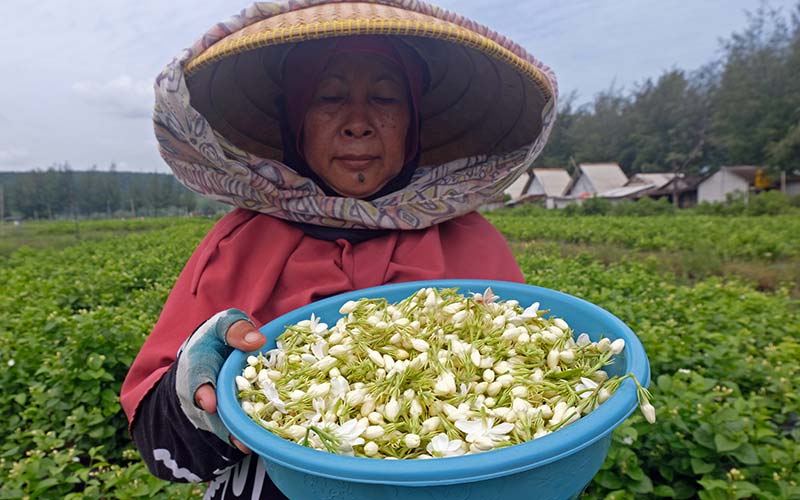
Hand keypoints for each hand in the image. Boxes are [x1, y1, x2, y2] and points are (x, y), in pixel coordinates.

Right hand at [194, 319, 265, 452]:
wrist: (211, 353)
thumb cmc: (220, 337)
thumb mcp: (225, 325)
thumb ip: (236, 329)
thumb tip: (258, 341)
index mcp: (197, 363)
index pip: (196, 378)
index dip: (203, 392)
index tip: (209, 404)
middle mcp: (197, 390)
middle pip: (206, 410)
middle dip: (219, 423)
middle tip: (234, 436)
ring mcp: (207, 408)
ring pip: (218, 424)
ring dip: (231, 435)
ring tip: (246, 445)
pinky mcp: (220, 418)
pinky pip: (228, 430)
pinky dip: (239, 438)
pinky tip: (255, 444)